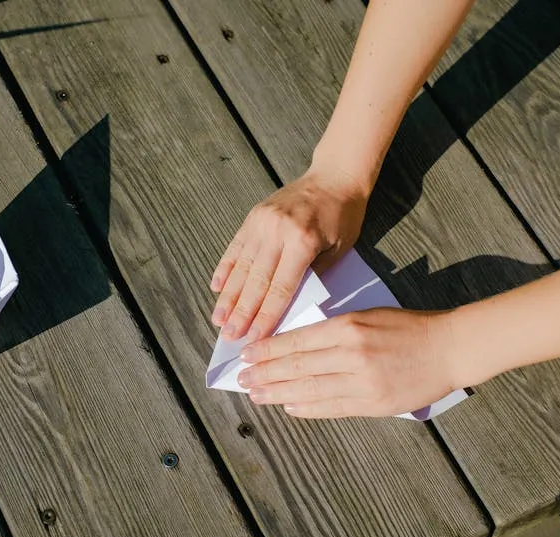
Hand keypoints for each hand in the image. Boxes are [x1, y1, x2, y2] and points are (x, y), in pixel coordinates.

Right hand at [211, 165, 367, 341]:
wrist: (335, 175)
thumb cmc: (343, 216)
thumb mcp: (339, 250)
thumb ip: (312, 276)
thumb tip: (286, 307)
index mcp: (302, 242)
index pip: (279, 289)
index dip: (265, 317)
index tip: (254, 339)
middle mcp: (277, 231)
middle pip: (255, 281)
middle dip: (241, 313)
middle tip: (228, 337)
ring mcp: (262, 221)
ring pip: (241, 266)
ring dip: (228, 296)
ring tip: (218, 319)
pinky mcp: (254, 215)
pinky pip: (235, 246)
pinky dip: (225, 268)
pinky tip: (216, 288)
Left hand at [237, 308, 461, 417]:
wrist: (449, 348)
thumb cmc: (408, 328)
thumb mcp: (367, 316)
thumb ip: (334, 331)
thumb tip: (295, 347)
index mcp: (349, 326)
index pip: (297, 340)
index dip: (268, 350)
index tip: (247, 355)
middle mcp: (352, 354)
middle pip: (298, 366)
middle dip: (265, 373)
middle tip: (242, 379)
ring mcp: (364, 381)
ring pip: (310, 388)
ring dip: (279, 393)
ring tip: (257, 395)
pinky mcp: (375, 403)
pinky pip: (333, 407)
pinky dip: (308, 408)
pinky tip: (289, 406)